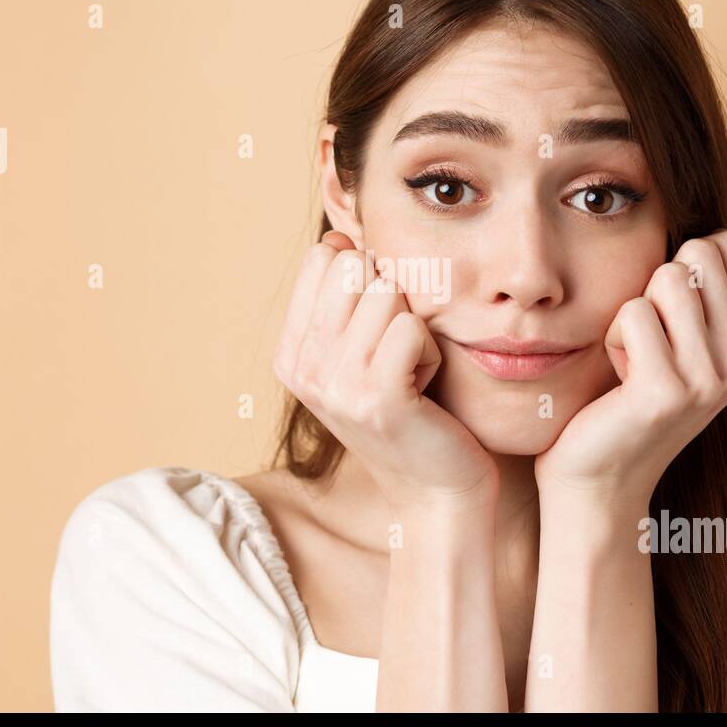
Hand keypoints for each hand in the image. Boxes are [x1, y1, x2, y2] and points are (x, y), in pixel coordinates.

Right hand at [274, 231, 498, 509]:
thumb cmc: (411, 410)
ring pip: (387, 294)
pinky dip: (431, 351)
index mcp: (289, 353)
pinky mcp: (377, 399)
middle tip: (397, 355)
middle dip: (393, 300)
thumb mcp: (361, 351)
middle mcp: (302, 369)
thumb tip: (339, 237)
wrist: (437, 489)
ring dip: (416, 329)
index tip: (374, 334)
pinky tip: (424, 388)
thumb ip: (343, 296)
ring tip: (410, 373)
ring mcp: (335, 386)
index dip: (366, 279)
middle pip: (355, 269)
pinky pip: (411, 328)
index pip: (323, 257)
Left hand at [534, 231, 726, 508]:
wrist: (600, 479)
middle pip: (697, 254)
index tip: (669, 320)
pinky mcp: (667, 390)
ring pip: (665, 278)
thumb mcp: (679, 343)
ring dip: (631, 315)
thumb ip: (698, 291)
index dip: (682, 264)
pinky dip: (612, 339)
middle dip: (656, 286)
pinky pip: (632, 313)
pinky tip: (619, 380)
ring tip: (634, 361)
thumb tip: (700, 232)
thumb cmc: (625, 399)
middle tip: (647, 342)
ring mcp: (711, 379)